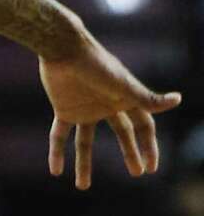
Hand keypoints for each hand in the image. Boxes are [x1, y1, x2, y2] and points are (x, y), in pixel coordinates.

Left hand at [40, 30, 180, 189]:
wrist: (63, 48)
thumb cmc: (96, 63)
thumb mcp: (123, 85)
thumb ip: (147, 99)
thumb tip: (178, 99)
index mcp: (123, 99)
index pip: (143, 126)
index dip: (149, 146)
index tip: (152, 167)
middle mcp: (105, 105)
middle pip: (122, 133)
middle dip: (130, 153)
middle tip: (137, 173)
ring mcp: (83, 109)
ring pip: (86, 141)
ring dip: (84, 163)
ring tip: (82, 186)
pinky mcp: (63, 108)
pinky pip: (59, 135)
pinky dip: (57, 152)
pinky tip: (56, 171)